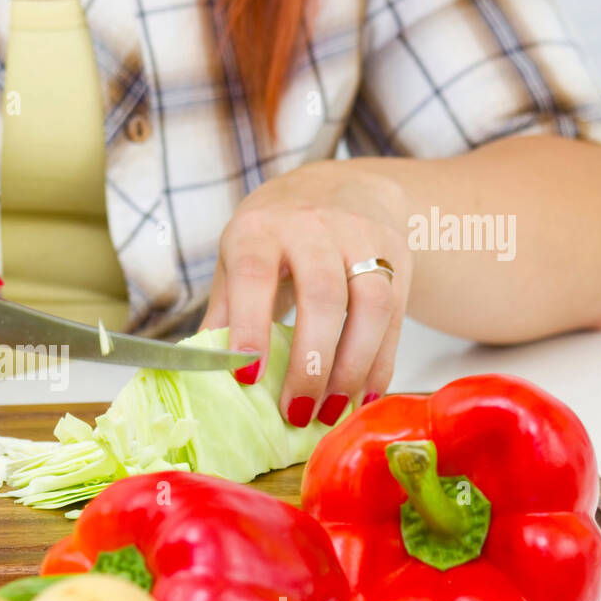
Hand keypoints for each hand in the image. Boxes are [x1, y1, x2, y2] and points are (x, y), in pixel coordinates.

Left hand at [202, 160, 412, 425]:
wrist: (339, 187)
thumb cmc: (274, 234)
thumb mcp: (236, 259)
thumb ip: (224, 313)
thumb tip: (204, 372)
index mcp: (260, 229)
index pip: (255, 276)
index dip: (251, 327)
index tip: (247, 378)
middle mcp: (313, 226)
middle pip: (323, 295)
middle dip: (312, 361)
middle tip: (296, 412)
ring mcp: (362, 237)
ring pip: (371, 306)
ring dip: (352, 368)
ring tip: (331, 412)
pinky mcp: (397, 255)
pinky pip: (396, 317)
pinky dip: (380, 364)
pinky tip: (361, 396)